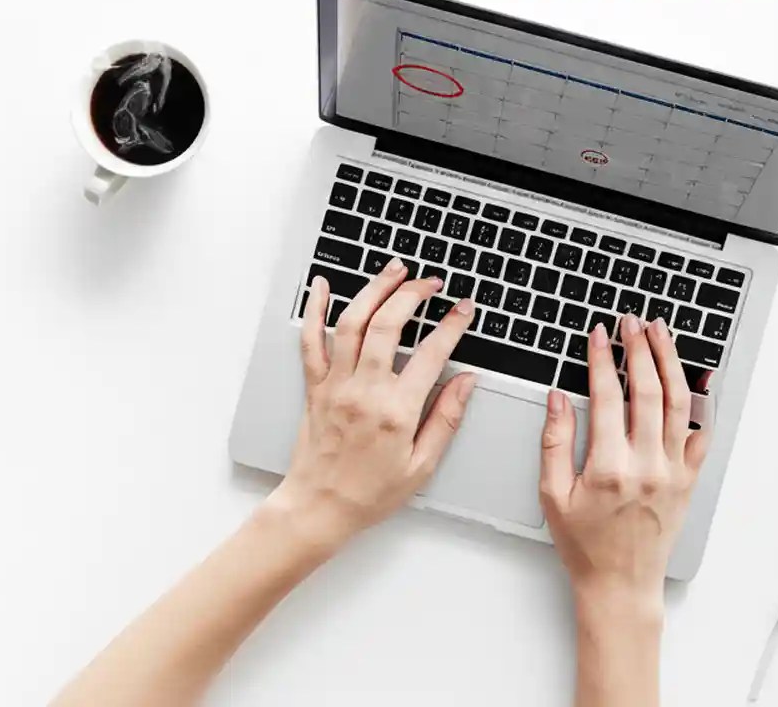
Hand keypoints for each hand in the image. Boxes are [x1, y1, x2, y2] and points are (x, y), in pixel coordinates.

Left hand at [267, 259, 477, 554]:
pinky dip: (315, 308)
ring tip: (393, 270)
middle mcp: (364, 391)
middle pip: (388, 325)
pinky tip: (323, 286)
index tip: (464, 309)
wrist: (319, 507)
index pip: (431, 354)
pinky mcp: (315, 387)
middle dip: (413, 295)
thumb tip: (467, 382)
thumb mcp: (422, 465)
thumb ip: (446, 418)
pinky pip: (311, 339)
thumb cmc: (370, 493)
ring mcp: (335, 385)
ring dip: (374, 289)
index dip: (451, 325)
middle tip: (430, 283)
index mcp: (396, 411)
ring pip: (351, 322)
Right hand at [539, 314, 710, 608]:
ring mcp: (673, 471)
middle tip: (632, 322)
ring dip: (670, 362)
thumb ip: (554, 442)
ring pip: (678, 404)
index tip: (599, 334)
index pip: (607, 397)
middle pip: (648, 390)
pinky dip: (701, 402)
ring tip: (661, 333)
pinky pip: (701, 433)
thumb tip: (557, 398)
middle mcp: (646, 465)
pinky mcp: (689, 479)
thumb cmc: (585, 545)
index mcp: (608, 467)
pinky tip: (696, 377)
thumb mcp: (553, 496)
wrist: (621, 584)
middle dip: (640, 348)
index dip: (602, 359)